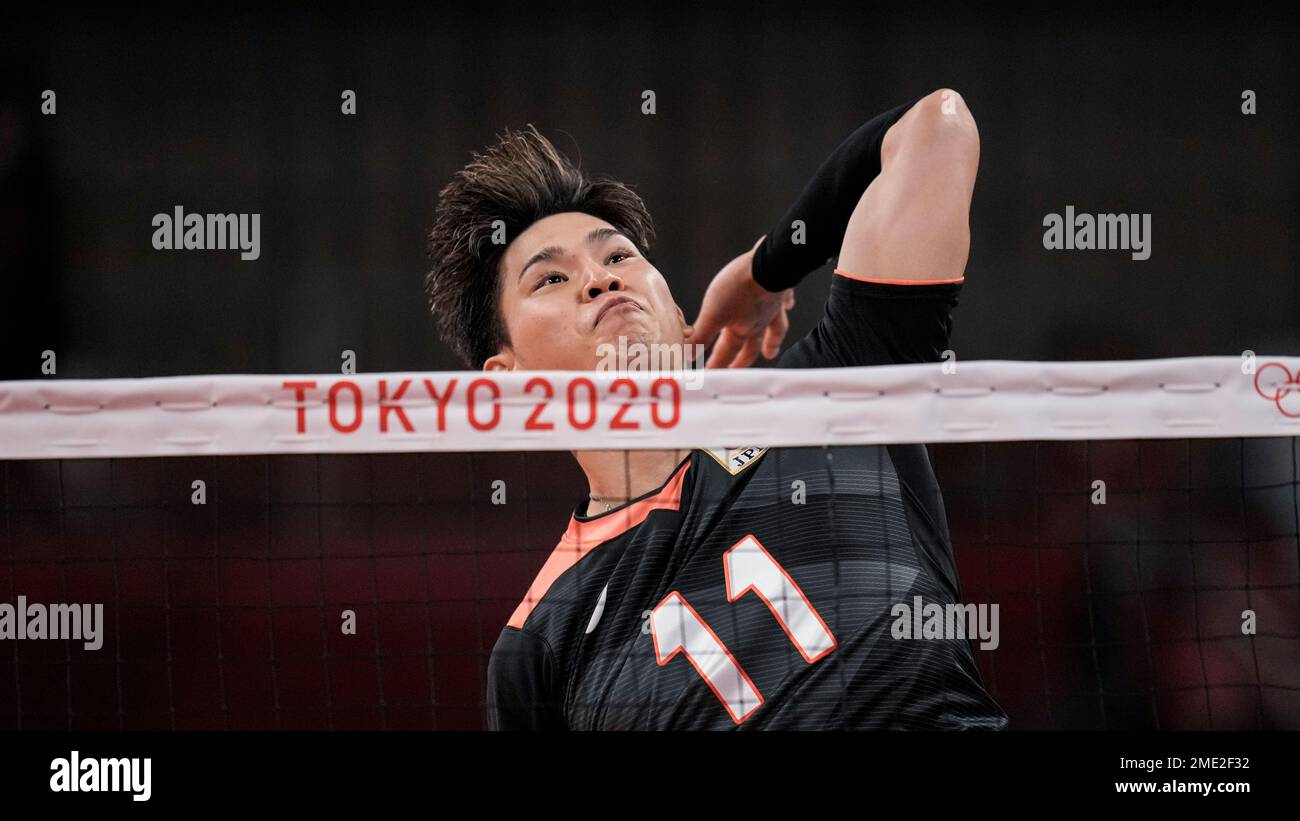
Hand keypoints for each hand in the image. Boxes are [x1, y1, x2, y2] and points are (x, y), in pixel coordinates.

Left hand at [686, 237, 795, 367]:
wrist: (769, 263)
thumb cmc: (740, 289)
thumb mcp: (713, 314)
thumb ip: (702, 335)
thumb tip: (689, 354)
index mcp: (742, 330)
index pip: (726, 353)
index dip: (716, 364)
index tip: (710, 374)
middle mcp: (758, 323)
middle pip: (749, 347)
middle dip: (742, 360)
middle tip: (736, 370)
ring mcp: (772, 308)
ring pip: (771, 330)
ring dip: (770, 343)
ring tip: (769, 353)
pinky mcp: (780, 290)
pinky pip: (784, 303)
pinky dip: (785, 307)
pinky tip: (788, 306)